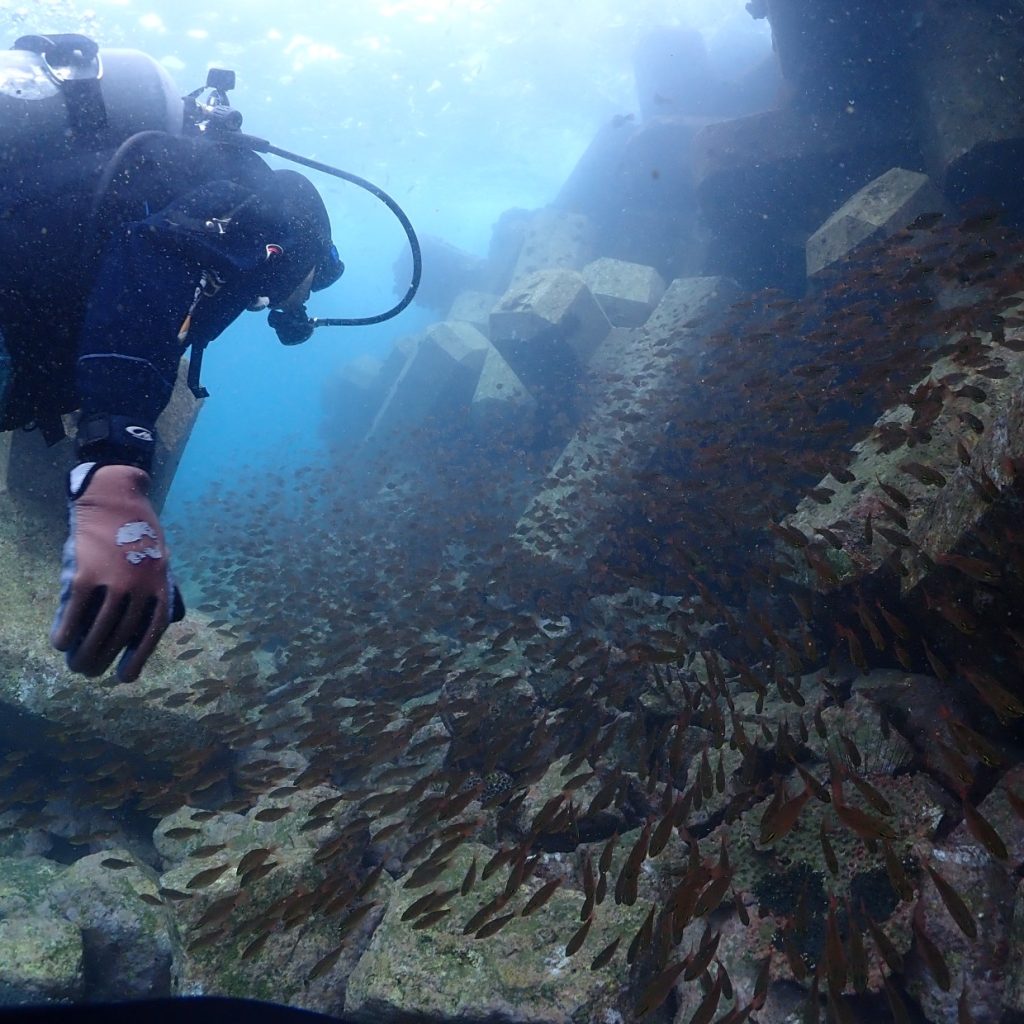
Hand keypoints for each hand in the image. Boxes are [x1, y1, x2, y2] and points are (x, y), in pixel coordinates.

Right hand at [51, 463, 184, 681]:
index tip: (125, 678)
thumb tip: (160, 626)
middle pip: (120, 635)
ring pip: (97, 630)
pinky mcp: (85, 574)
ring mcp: (113, 580)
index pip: (151, 630)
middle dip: (103, 659)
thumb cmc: (136, 532)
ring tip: (76, 665)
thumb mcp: (160, 560)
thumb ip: (159, 590)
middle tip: (89, 671)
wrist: (114, 498)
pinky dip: (66, 633)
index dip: (138, 657)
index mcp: (160, 585)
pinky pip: (74, 613)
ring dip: (84, 654)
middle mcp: (140, 586)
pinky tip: (60, 643)